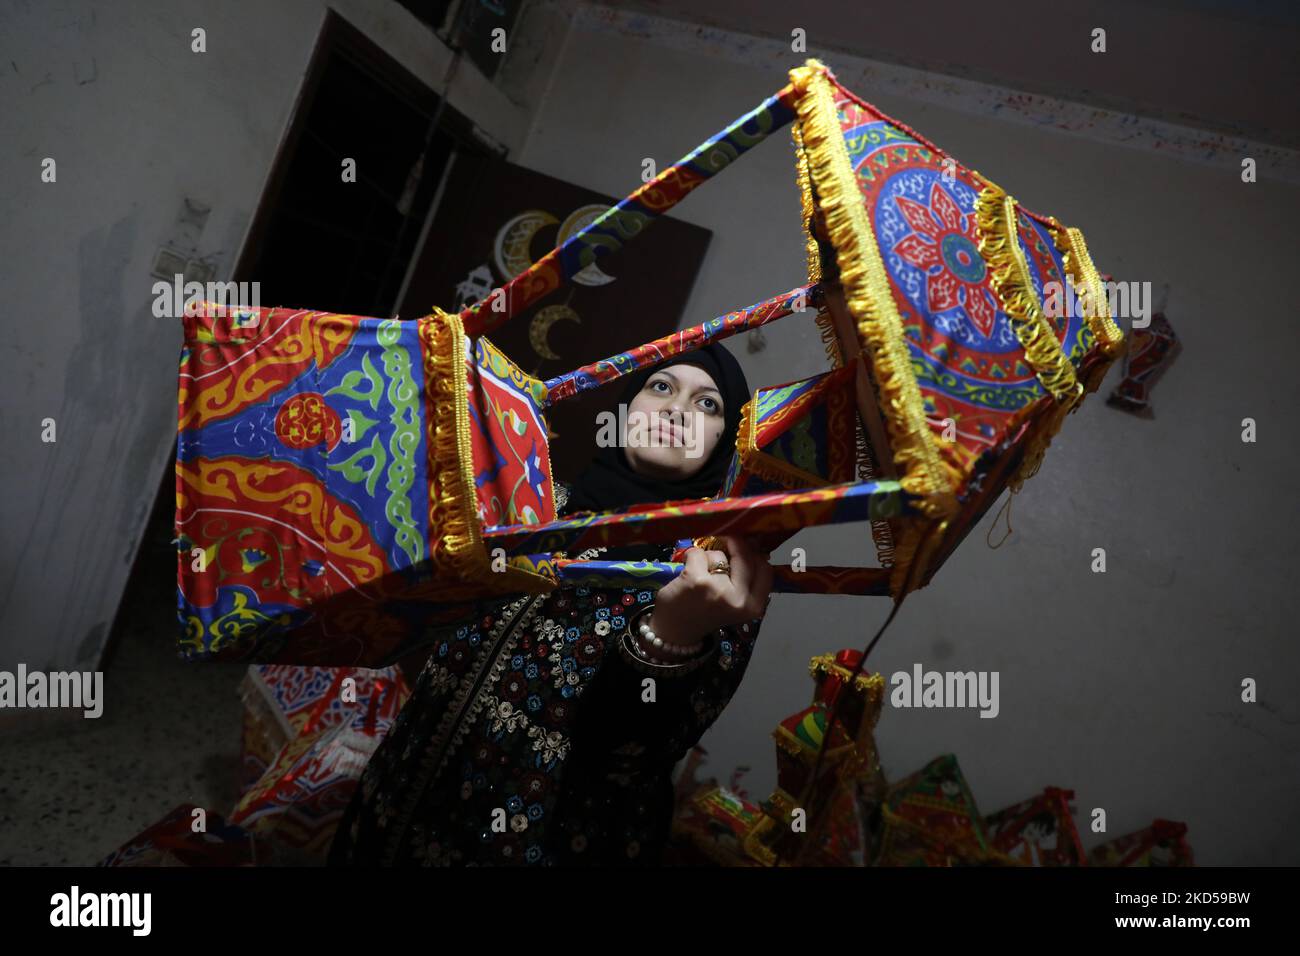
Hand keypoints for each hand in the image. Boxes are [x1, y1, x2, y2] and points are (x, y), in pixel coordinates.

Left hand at [650, 535, 774, 646]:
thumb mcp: (735, 602)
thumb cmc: (707, 613)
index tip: (746, 547)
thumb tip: (752, 542)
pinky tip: (687, 571)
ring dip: (708, 558)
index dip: (756, 554)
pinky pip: (698, 553)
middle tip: (724, 544)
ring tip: (701, 574)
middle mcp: (738, 599)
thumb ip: (746, 579)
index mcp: (753, 606)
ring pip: (719, 555)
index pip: (765, 570)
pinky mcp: (696, 580)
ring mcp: (717, 589)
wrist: (676, 632)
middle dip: (735, 546)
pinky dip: (691, 557)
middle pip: (745, 557)